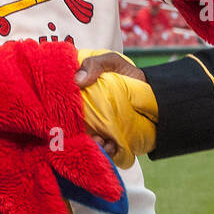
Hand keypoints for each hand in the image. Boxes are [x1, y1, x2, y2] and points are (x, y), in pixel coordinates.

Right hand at [75, 49, 157, 168]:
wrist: (153, 92)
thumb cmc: (127, 75)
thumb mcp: (112, 62)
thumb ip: (95, 64)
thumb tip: (78, 80)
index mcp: (80, 94)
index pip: (63, 103)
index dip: (59, 109)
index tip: (65, 113)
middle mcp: (84, 112)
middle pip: (71, 126)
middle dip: (76, 133)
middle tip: (90, 133)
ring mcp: (96, 127)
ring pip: (86, 140)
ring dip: (92, 144)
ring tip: (102, 142)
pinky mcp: (109, 139)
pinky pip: (102, 149)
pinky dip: (105, 151)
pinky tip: (111, 147)